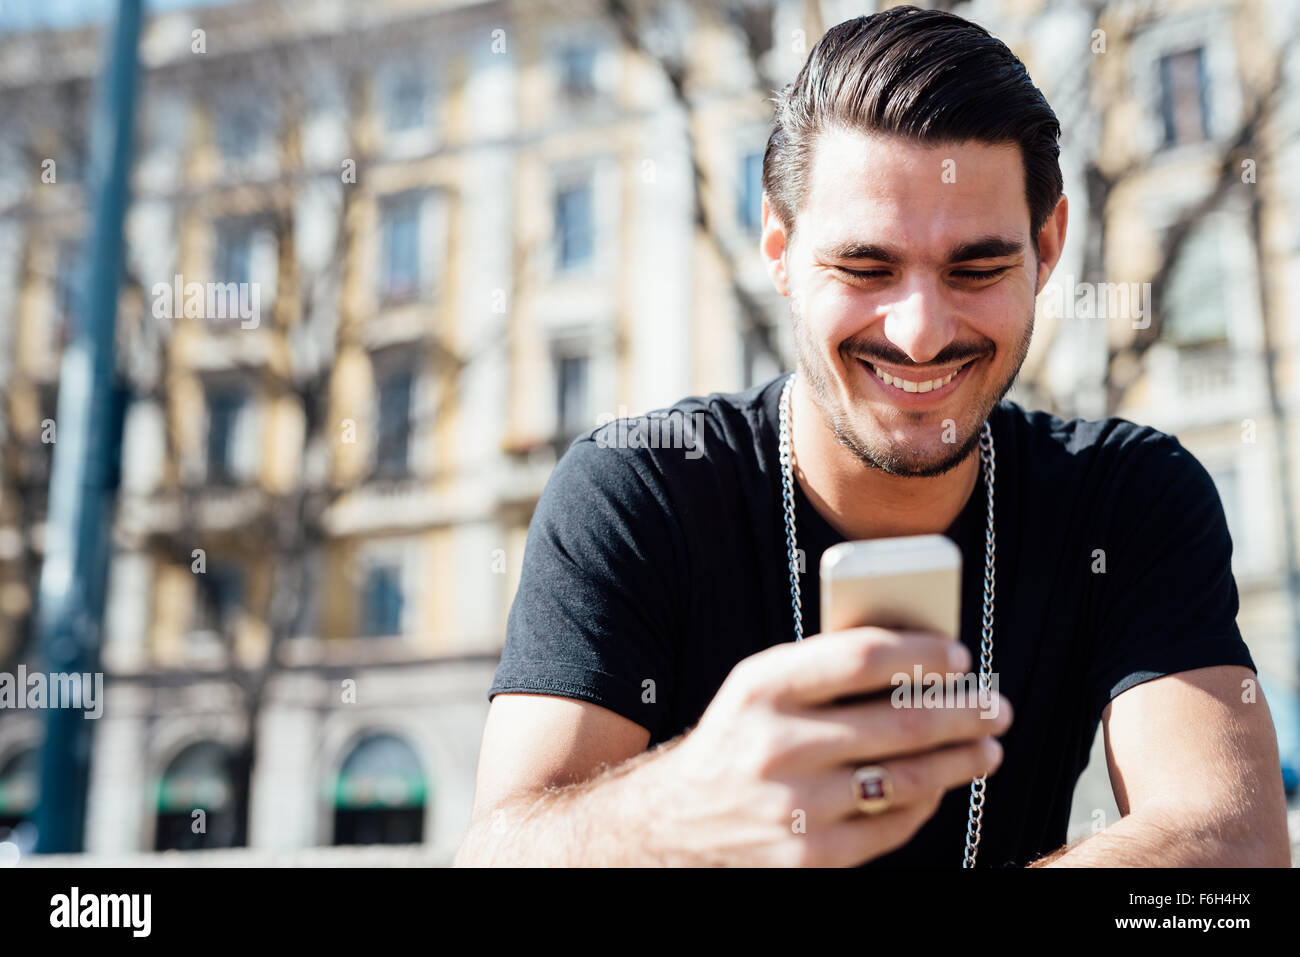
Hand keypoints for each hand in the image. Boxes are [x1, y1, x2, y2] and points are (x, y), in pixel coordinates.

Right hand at [652, 626, 1011, 865]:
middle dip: (964, 713)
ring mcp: (795, 805)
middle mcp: (777, 744)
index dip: (921, 654)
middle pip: (899, 722)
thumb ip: (822, 669)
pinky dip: (926, 804)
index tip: (961, 655)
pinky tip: (941, 787)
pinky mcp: (810, 854)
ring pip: (906, 779)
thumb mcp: (758, 688)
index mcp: (762, 687)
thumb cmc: (736, 741)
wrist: (675, 823)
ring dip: (961, 762)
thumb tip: (918, 657)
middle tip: (998, 706)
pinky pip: (891, 827)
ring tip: (988, 748)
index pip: (860, 657)